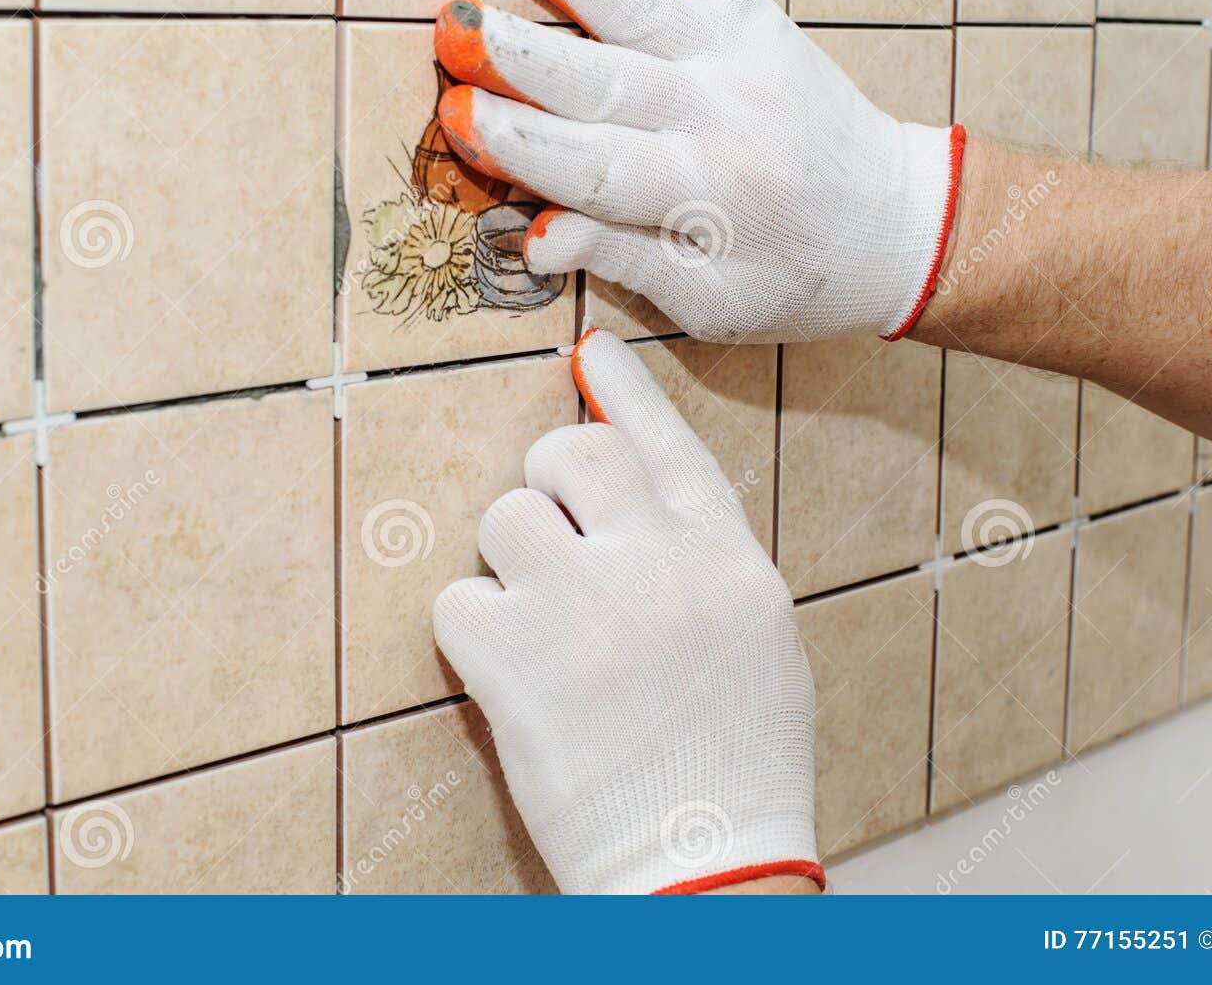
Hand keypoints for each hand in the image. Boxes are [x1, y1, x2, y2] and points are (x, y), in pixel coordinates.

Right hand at [432, 0, 964, 342]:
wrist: (895, 226)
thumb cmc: (792, 275)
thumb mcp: (710, 301)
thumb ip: (623, 261)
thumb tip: (535, 238)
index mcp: (703, 202)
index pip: (596, 170)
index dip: (522, 146)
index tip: (457, 116)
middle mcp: (719, 123)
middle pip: (608, 86)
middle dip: (526, 57)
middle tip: (454, 28)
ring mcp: (738, 62)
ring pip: (648, 13)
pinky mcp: (757, 20)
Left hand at [432, 329, 821, 894]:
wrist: (701, 861)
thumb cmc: (735, 762)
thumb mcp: (756, 640)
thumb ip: (702, 560)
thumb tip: (642, 507)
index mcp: (725, 558)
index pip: (667, 444)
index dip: (627, 391)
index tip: (591, 349)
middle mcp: (655, 562)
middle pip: (569, 453)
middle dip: (549, 481)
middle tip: (553, 537)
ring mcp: (582, 604)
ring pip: (502, 518)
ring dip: (507, 563)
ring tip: (537, 626)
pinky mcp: (513, 658)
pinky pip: (455, 599)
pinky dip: (471, 633)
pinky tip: (508, 675)